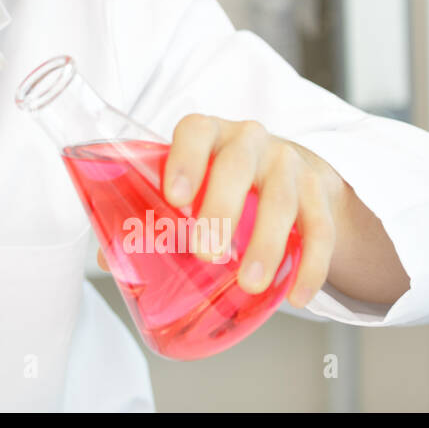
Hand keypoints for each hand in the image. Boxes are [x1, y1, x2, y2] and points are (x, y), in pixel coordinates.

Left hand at [92, 114, 345, 309]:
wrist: (285, 170)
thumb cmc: (217, 179)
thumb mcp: (187, 183)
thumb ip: (149, 213)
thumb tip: (107, 258)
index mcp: (208, 133)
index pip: (195, 132)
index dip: (184, 161)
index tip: (173, 198)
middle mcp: (249, 140)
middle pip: (238, 168)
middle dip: (221, 210)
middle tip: (205, 254)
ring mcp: (288, 164)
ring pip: (282, 201)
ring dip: (267, 246)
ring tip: (249, 284)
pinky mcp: (319, 192)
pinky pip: (320, 228)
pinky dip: (311, 265)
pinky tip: (296, 295)